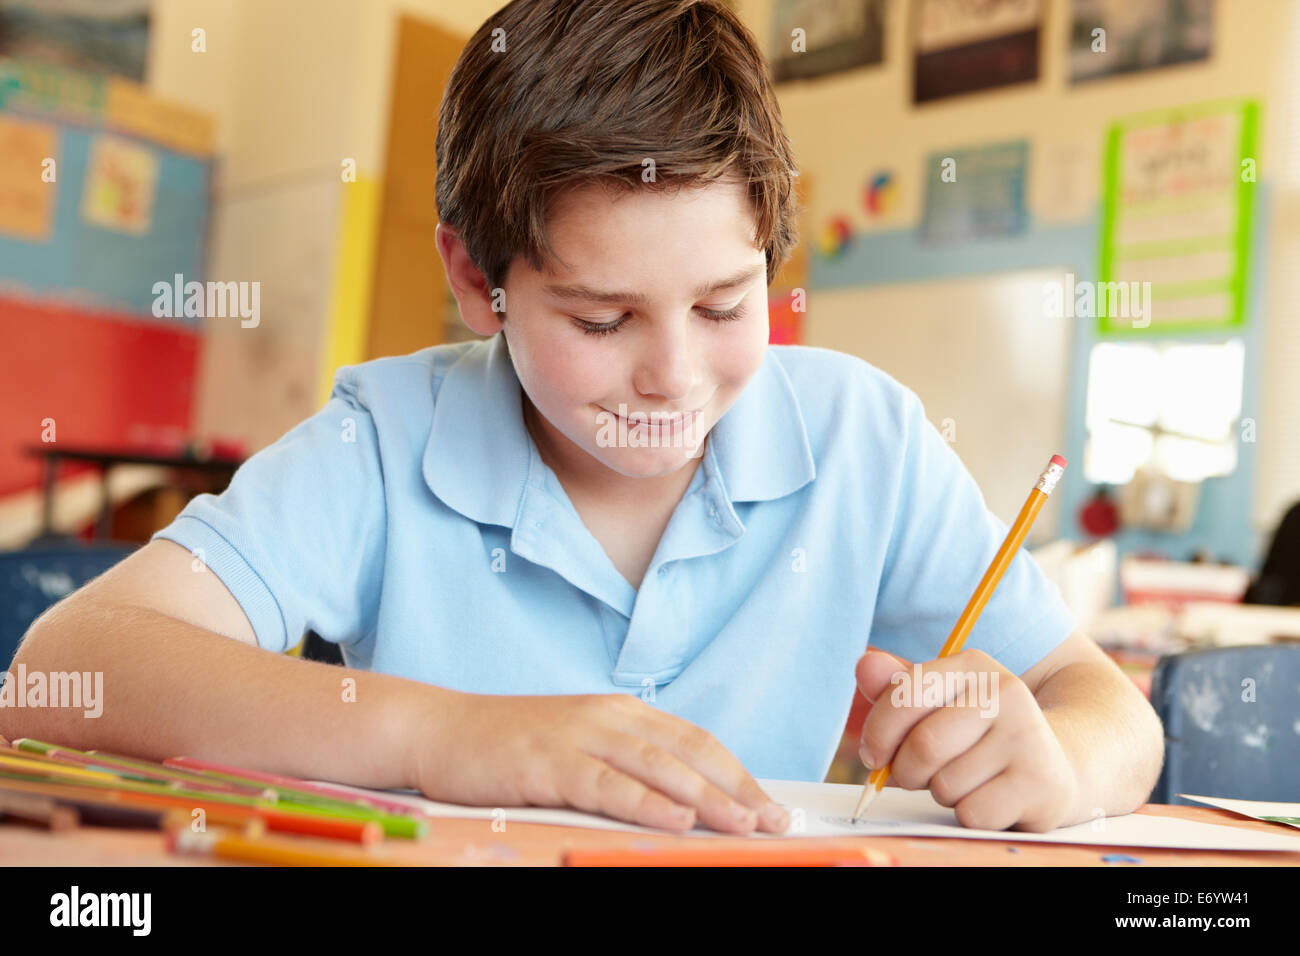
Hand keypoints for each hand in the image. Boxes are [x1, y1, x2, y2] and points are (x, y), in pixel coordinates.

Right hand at [411, 691, 790, 833]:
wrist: (441, 730)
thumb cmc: (511, 746)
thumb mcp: (578, 746)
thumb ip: (626, 764)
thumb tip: (683, 801)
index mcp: (621, 711)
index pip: (695, 741)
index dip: (737, 772)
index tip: (770, 802)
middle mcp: (609, 716)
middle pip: (688, 753)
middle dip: (736, 788)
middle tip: (774, 820)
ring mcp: (579, 736)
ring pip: (658, 767)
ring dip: (706, 798)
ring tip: (743, 824)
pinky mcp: (549, 762)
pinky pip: (608, 784)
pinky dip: (646, 802)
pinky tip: (676, 819)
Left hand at [855, 646, 1079, 831]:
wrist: (1055, 763)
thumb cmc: (978, 733)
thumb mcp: (940, 703)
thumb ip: (897, 688)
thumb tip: (864, 665)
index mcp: (973, 664)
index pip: (904, 696)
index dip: (878, 733)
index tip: (875, 754)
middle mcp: (1006, 692)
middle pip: (924, 746)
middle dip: (907, 771)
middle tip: (916, 775)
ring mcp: (1028, 736)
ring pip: (946, 784)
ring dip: (942, 793)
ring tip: (964, 779)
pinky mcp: (1040, 782)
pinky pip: (972, 813)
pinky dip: (969, 814)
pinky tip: (989, 796)